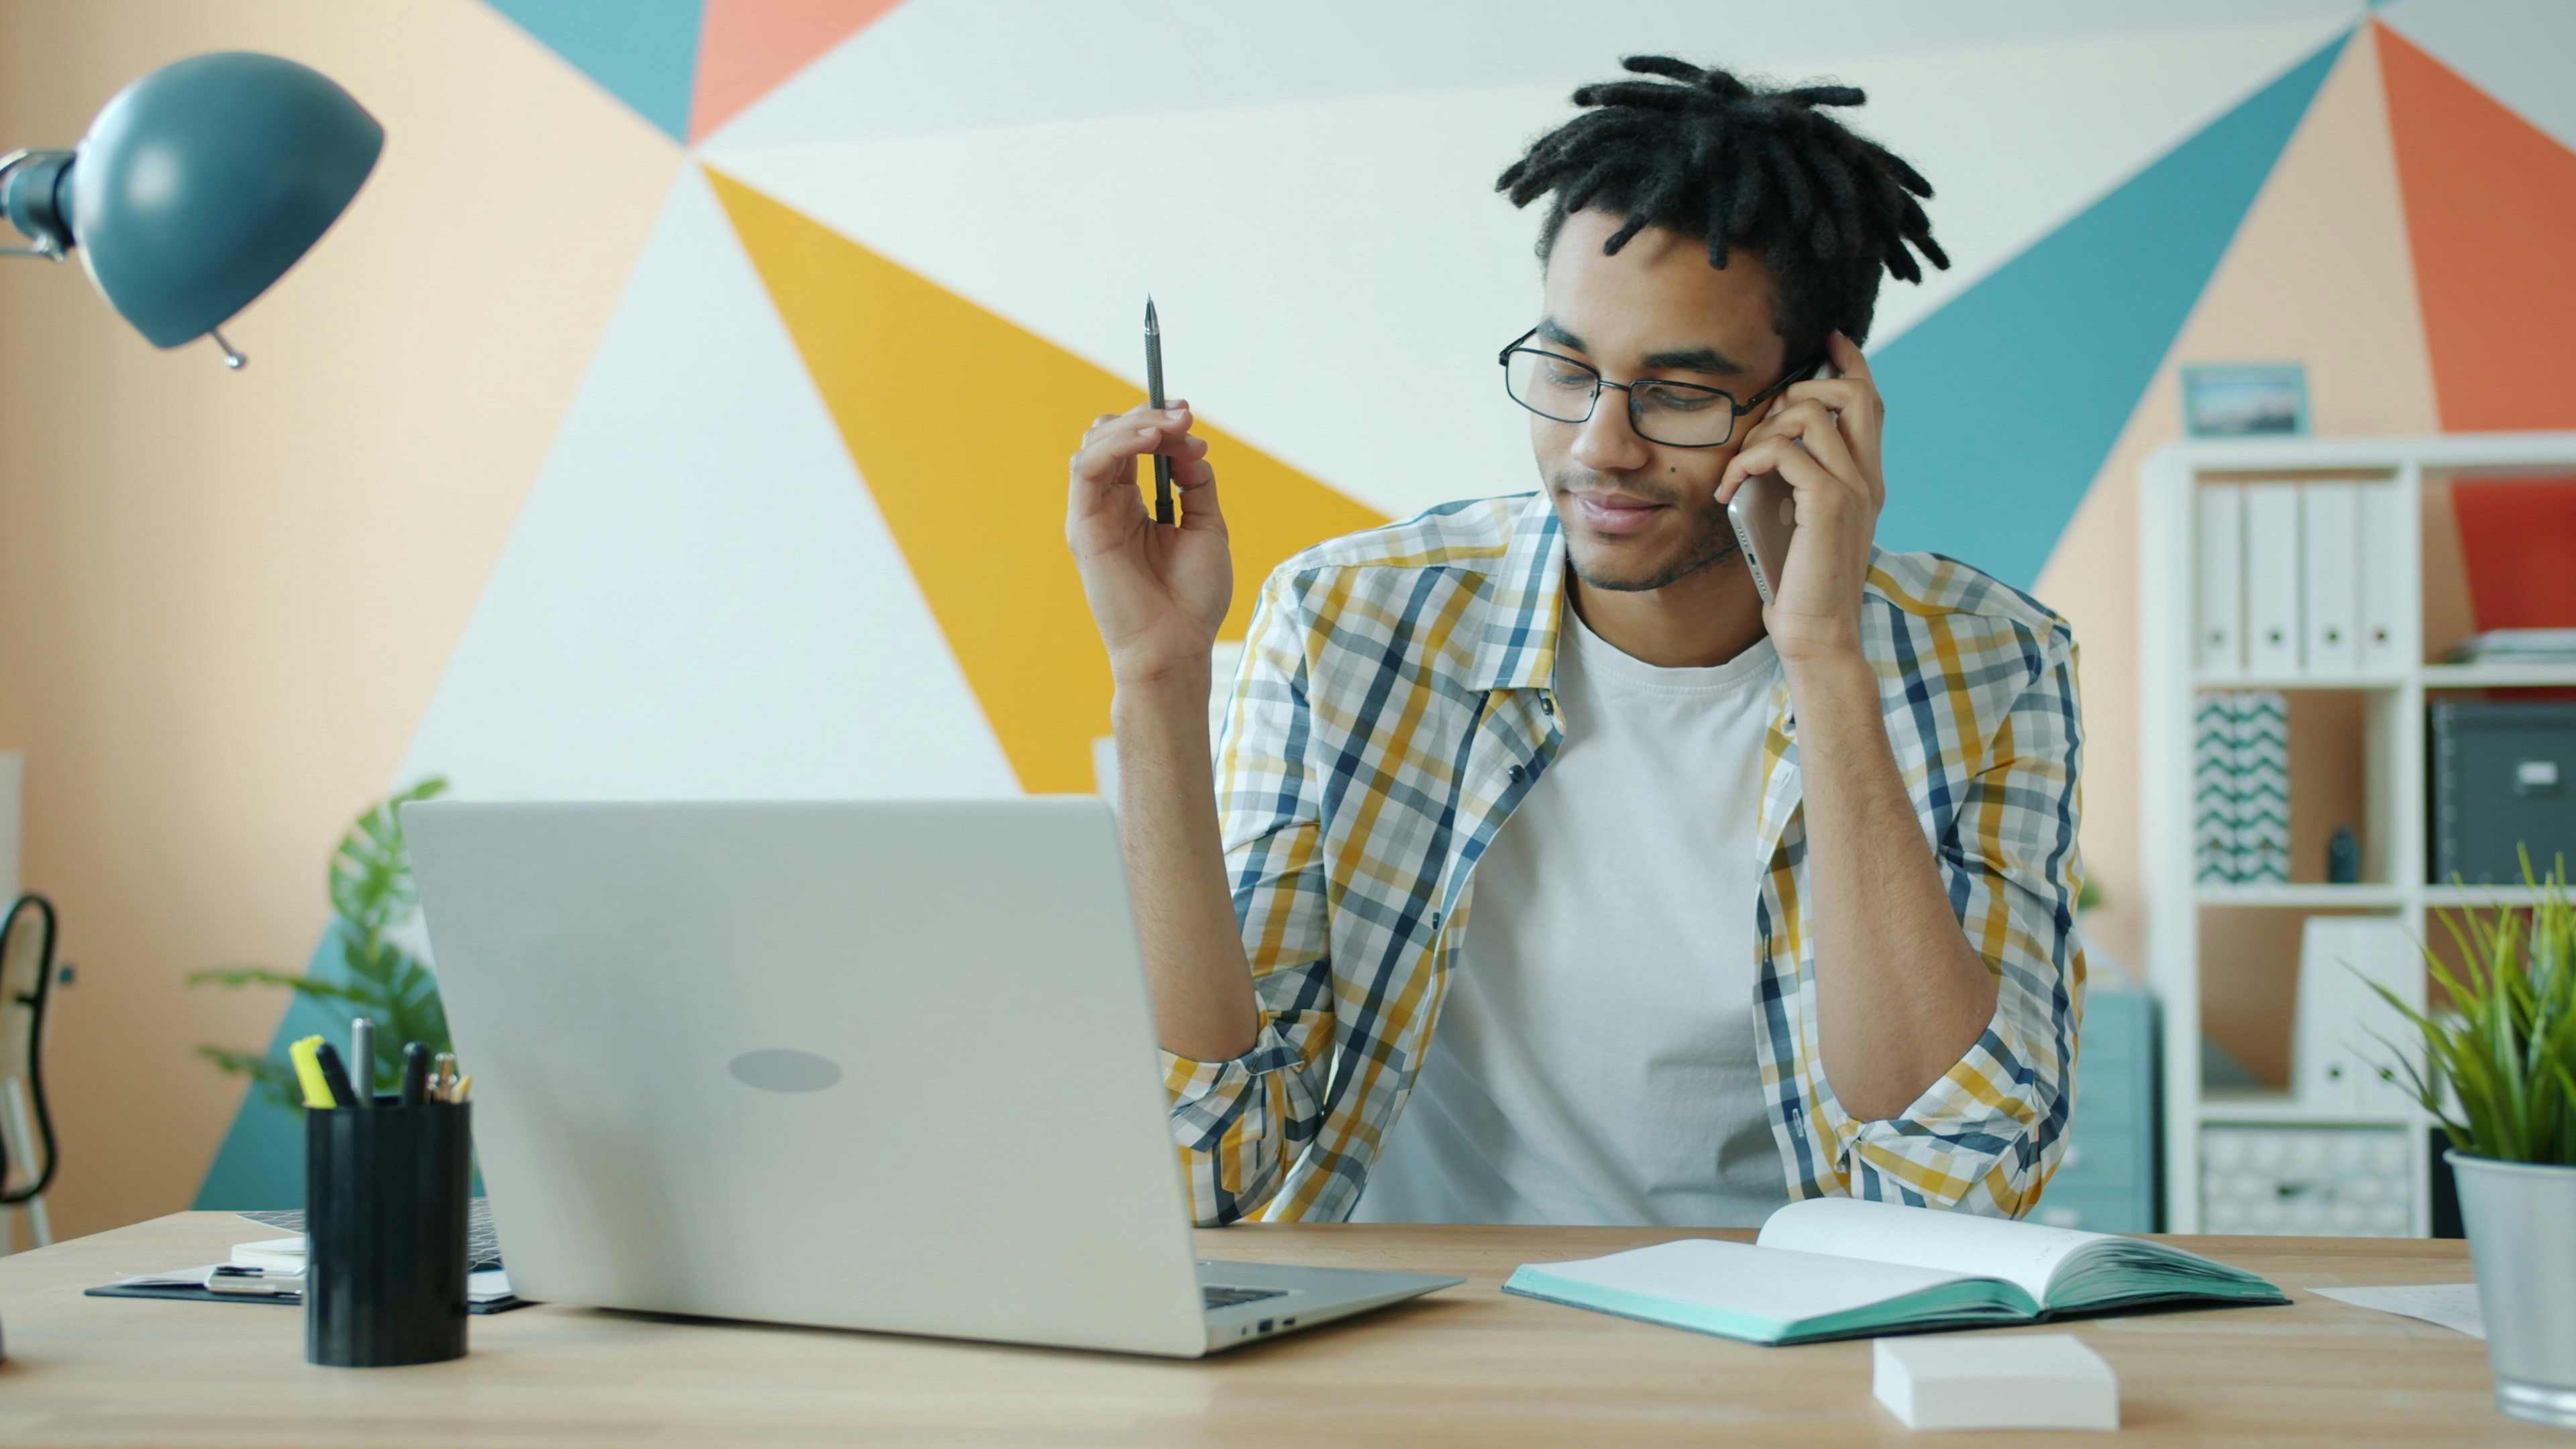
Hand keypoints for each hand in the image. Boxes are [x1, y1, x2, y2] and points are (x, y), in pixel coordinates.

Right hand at [1067, 400, 1232, 685]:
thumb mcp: (1207, 527)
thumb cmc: (1192, 599)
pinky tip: (1151, 441)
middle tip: (1184, 415)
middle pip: (1111, 438)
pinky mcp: (1083, 527)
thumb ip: (1196, 483)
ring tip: (1170, 426)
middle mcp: (1108, 506)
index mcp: (1134, 506)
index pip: (1134, 447)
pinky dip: (1116, 445)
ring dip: (1133, 424)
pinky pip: (1087, 469)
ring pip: (1095, 445)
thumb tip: (1188, 443)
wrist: (1176, 646)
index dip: (1159, 424)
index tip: (1190, 416)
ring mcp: (1092, 515)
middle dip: (1149, 416)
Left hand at [1715, 331, 1883, 664]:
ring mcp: (1853, 489)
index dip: (1851, 365)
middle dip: (1802, 387)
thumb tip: (1765, 451)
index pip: (1869, 404)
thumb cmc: (1800, 590)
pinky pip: (1783, 450)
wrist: (1819, 639)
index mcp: (1865, 481)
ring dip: (1764, 427)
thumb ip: (1796, 487)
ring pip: (1811, 412)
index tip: (1830, 341)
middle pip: (1853, 392)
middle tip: (1765, 421)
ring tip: (1740, 466)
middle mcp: (1867, 479)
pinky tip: (1728, 488)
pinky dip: (1747, 460)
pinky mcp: (1829, 504)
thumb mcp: (1798, 525)